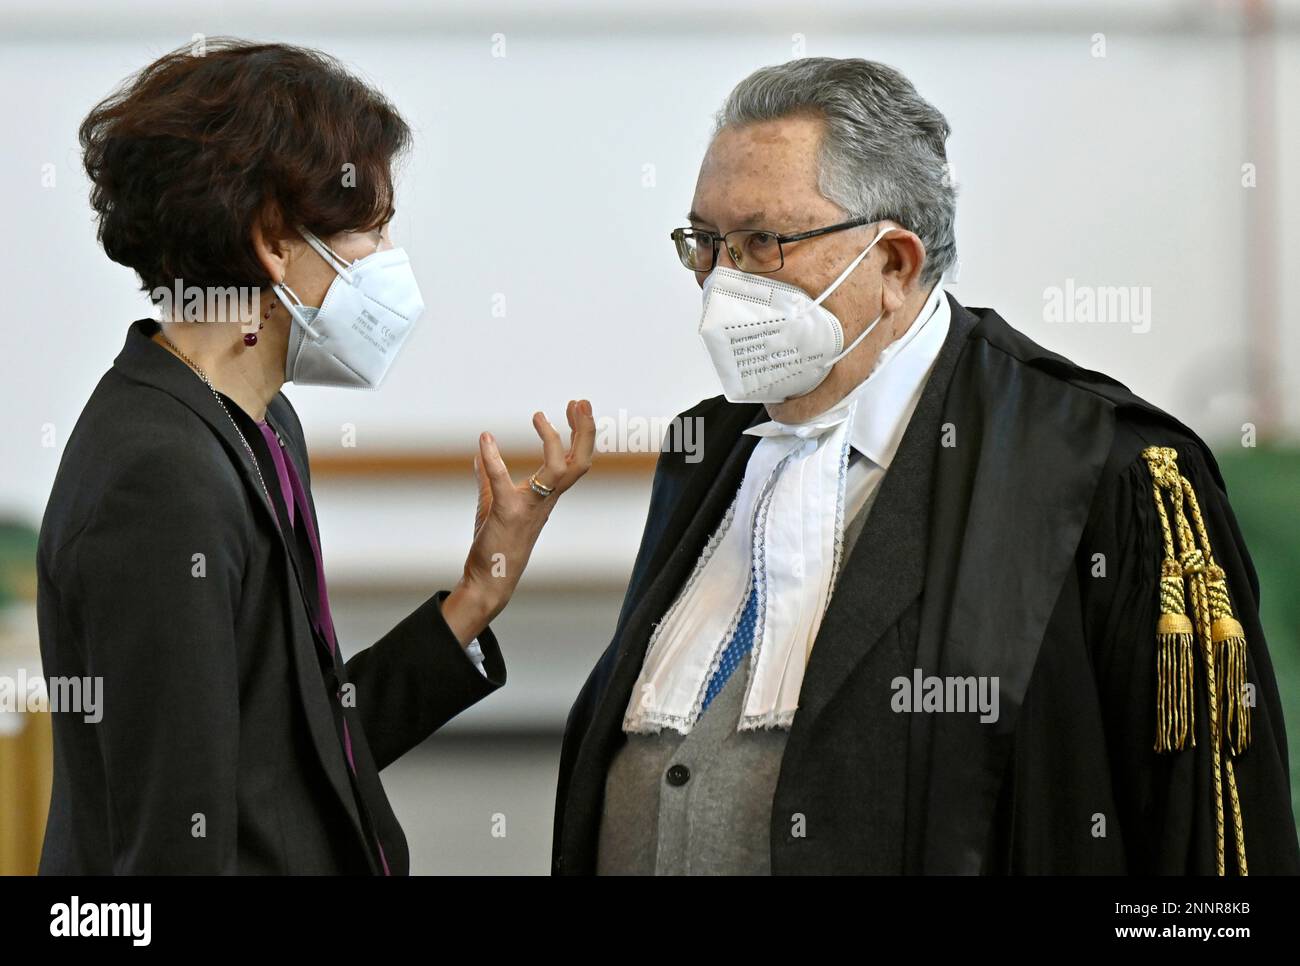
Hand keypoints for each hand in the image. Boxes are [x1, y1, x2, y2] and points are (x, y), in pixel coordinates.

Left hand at [440, 399, 595, 644]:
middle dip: (584, 431)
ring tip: (541, 415)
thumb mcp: (493, 503)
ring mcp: (529, 507)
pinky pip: (503, 481)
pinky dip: (495, 458)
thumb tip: (482, 452)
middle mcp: (546, 500)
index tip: (577, 407)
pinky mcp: (507, 514)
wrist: (489, 580)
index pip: (576, 460)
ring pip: (560, 471)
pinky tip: (485, 439)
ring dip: (554, 440)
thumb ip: (490, 477)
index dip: (581, 433)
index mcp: (547, 496)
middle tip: (581, 402)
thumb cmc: (495, 545)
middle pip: (580, 462)